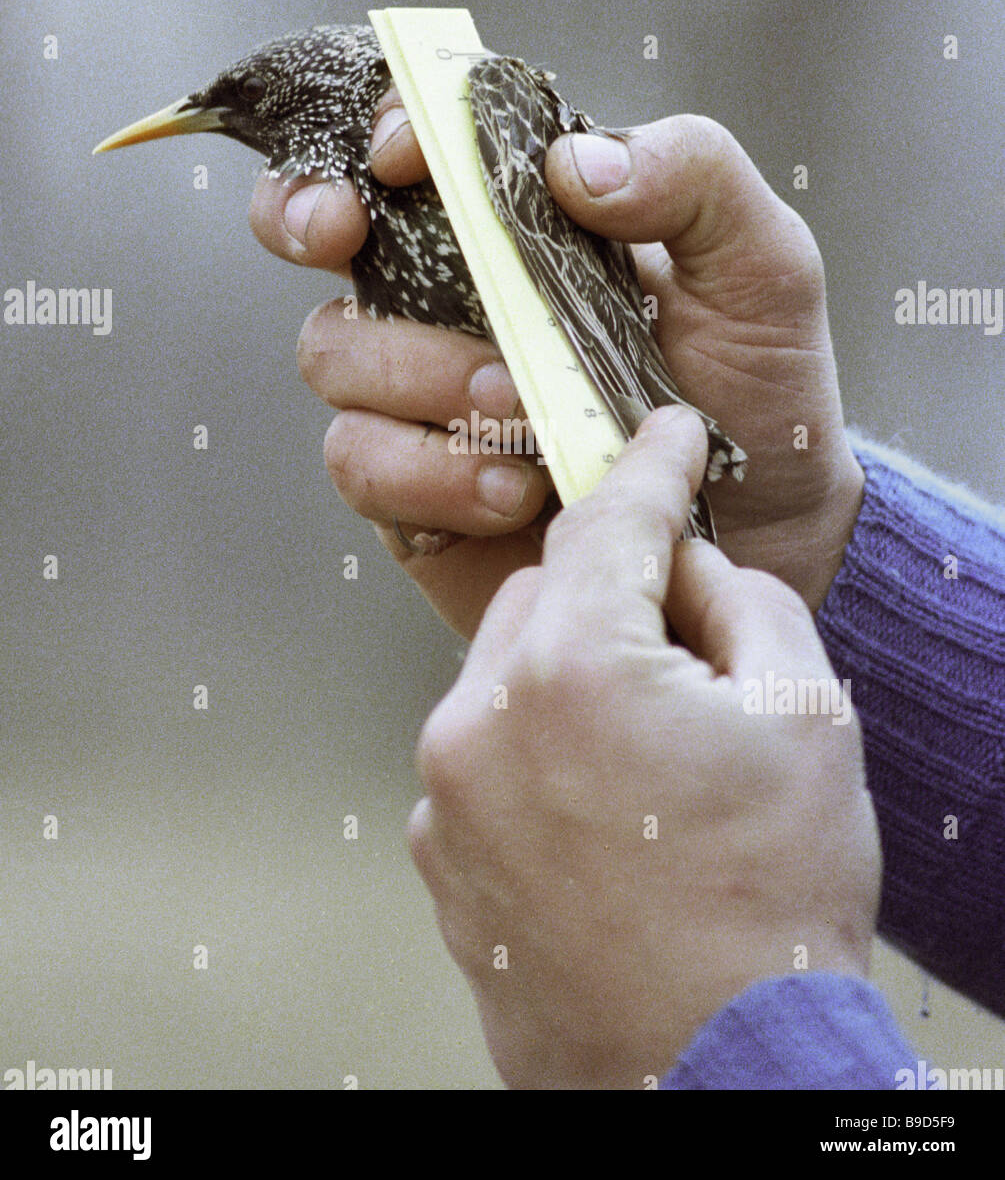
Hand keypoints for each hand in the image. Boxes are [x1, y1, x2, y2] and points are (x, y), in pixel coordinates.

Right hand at [249, 91, 863, 635]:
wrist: (770, 535)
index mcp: (526, 223)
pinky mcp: (417, 490)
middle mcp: (456, 298)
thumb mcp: (762, 265)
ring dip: (417, 374)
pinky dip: (429, 473)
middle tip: (344, 236)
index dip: (385, 128)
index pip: (421, 144)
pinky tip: (513, 487)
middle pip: (323, 228)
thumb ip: (691, 178)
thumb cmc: (761, 390)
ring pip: (335, 353)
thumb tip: (571, 162)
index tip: (405, 155)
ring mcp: (425, 394)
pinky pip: (364, 464)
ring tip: (521, 410)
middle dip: (305, 212)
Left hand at [407, 406, 881, 1088]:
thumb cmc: (769, 908)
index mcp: (568, 672)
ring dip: (575, 681)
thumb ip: (740, 602)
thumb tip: (687, 569)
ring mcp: (445, 800)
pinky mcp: (442, 861)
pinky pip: (488, 758)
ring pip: (510, 678)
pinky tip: (607, 811)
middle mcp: (476, 725)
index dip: (647, 467)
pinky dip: (540, 752)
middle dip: (614, 597)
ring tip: (655, 760)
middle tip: (690, 646)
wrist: (711, 1079)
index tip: (663, 434)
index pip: (606, 524)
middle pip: (546, 597)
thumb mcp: (803, 721)